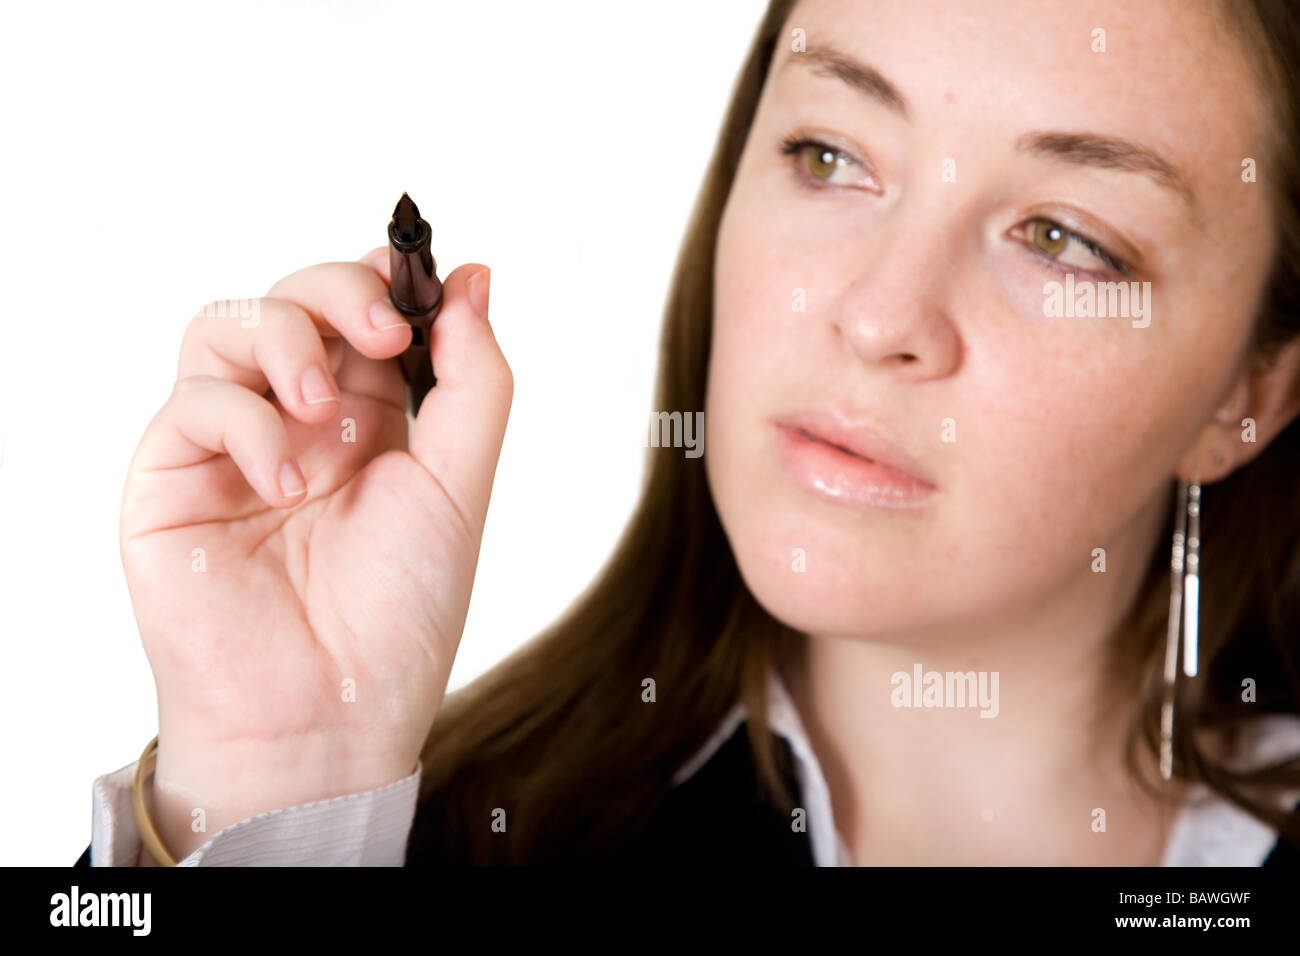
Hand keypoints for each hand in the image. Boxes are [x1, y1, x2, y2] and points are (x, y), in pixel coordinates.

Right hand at [119, 248, 509, 859]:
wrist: (326, 715)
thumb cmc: (398, 613)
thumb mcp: (459, 487)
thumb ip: (472, 382)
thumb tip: (475, 277)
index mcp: (373, 418)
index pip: (367, 310)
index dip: (389, 278)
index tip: (420, 275)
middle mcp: (300, 420)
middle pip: (299, 297)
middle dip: (341, 291)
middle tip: (384, 331)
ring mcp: (234, 441)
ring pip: (232, 323)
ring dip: (288, 342)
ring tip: (324, 414)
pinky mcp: (172, 472)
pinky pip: (196, 400)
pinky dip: (248, 425)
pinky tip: (287, 486)